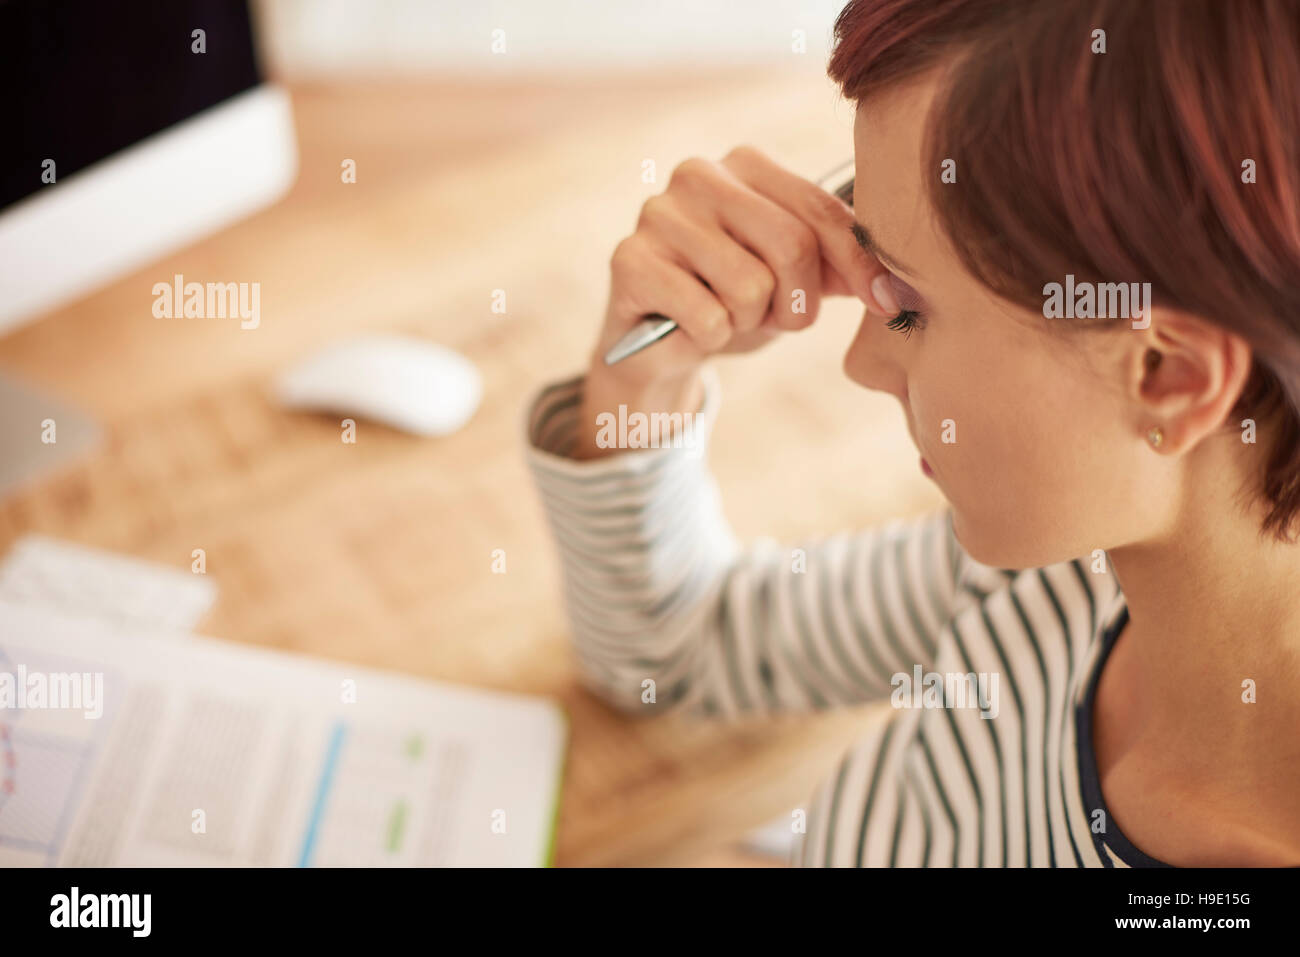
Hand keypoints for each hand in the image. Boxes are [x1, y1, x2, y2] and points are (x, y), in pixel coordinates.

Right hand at [588, 145, 889, 395]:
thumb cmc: (733, 299)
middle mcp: (699, 174)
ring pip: (749, 286)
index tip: (885, 301)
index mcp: (747, 164)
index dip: (859, 263)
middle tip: (776, 318)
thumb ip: (843, 267)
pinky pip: (707, 315)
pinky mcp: (629, 260)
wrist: (660, 344)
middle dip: (797, 302)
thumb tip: (898, 286)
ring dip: (748, 322)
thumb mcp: (797, 278)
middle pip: (792, 245)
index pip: (821, 211)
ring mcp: (658, 214)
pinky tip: (691, 328)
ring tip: (726, 316)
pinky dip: (710, 338)